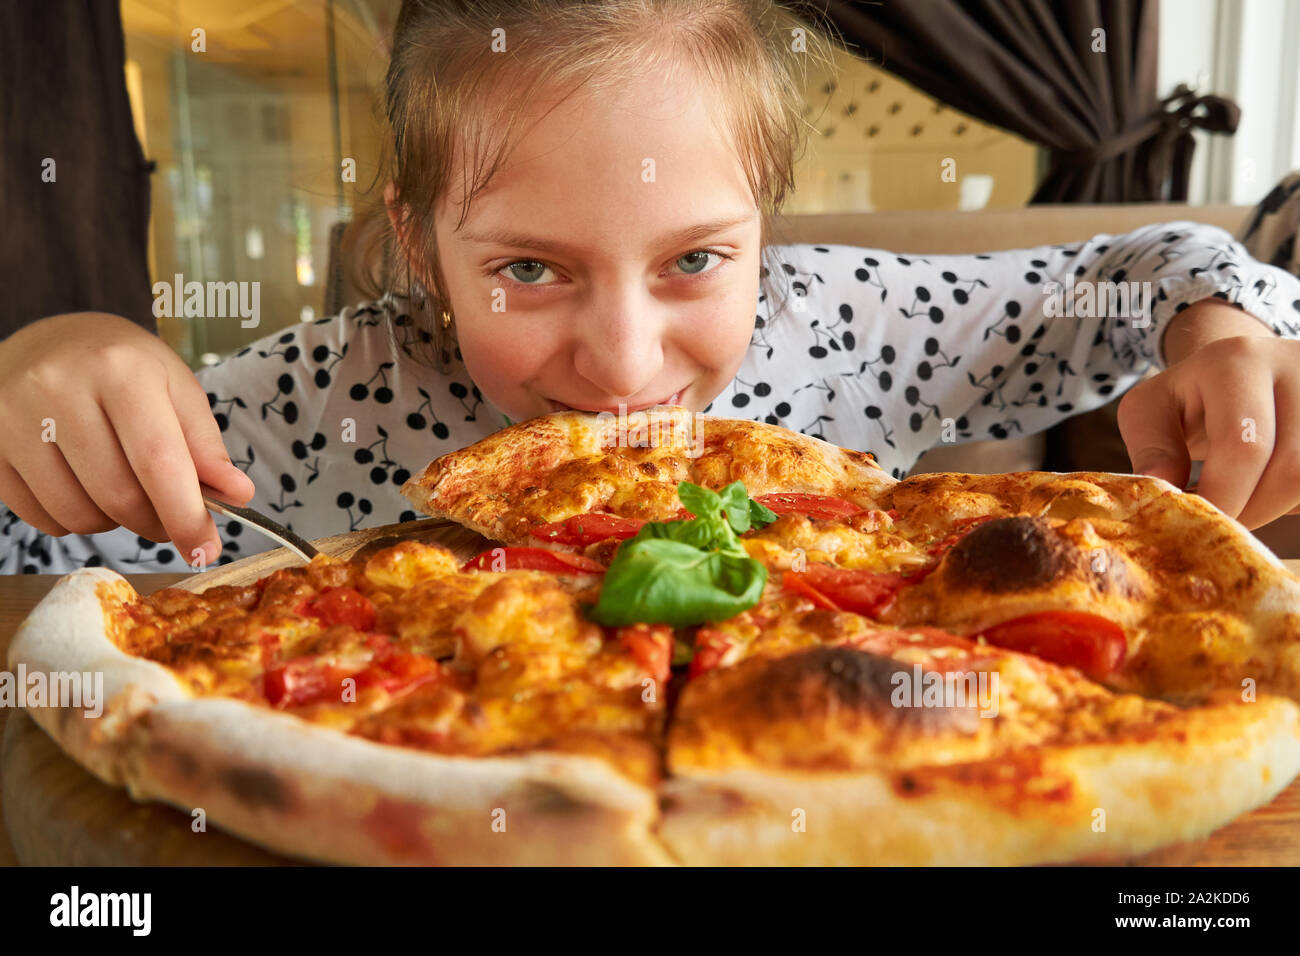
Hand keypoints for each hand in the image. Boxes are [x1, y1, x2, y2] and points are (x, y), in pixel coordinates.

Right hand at [0, 312, 254, 563]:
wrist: (45, 340)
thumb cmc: (121, 366)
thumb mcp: (174, 388)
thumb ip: (205, 446)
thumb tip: (237, 495)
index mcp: (119, 368)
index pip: (158, 460)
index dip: (185, 515)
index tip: (206, 550)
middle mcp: (59, 387)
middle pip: (119, 496)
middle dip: (155, 522)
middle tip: (170, 517)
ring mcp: (13, 417)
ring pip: (78, 515)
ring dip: (113, 521)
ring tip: (121, 485)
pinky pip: (41, 517)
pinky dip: (73, 518)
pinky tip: (82, 483)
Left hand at [1117, 302, 1299, 528]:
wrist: (1241, 371)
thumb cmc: (1191, 397)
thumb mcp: (1151, 409)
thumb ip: (1152, 447)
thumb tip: (1162, 486)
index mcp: (1237, 362)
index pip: (1243, 446)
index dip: (1224, 498)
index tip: (1199, 524)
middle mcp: (1295, 365)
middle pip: (1291, 469)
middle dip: (1253, 511)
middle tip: (1223, 524)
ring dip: (1277, 507)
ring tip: (1243, 503)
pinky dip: (1297, 498)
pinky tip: (1270, 489)